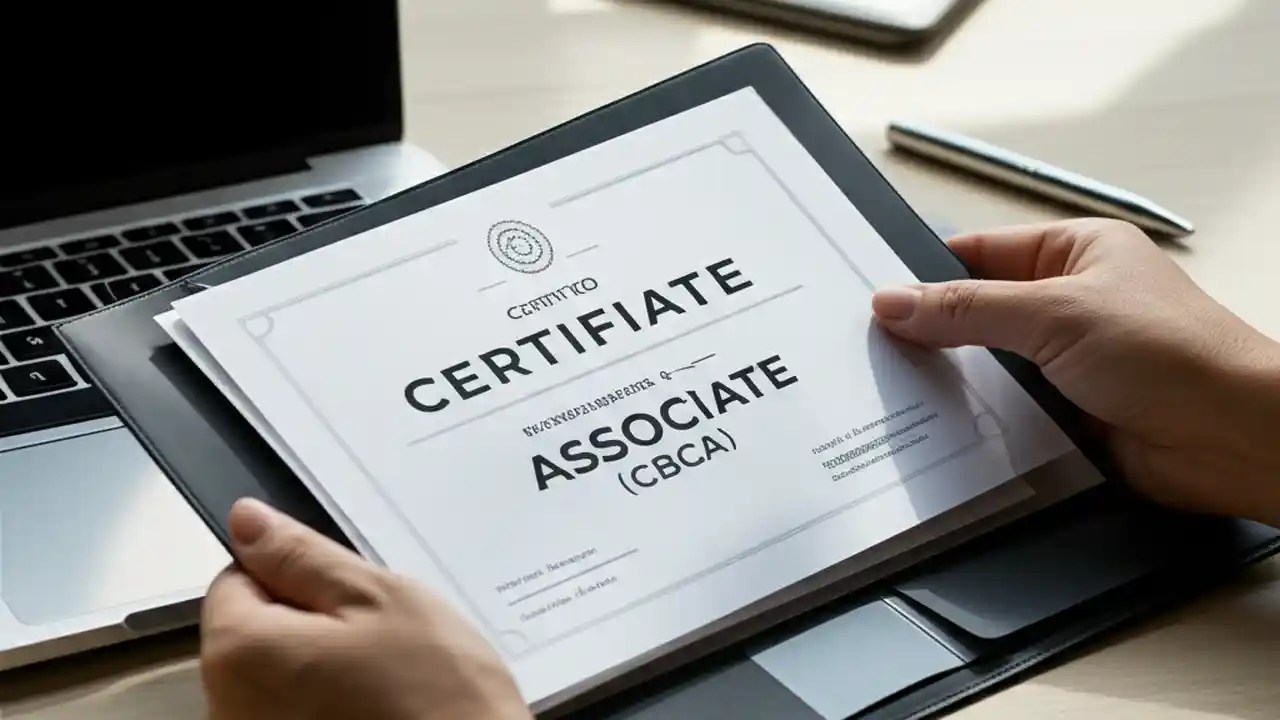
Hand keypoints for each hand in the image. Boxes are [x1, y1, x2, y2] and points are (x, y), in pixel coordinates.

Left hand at [200, 498, 531, 719]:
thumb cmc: (436, 700)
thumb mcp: (379, 598)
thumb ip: (303, 556)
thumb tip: (248, 522)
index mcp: (241, 652)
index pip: (238, 578)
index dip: (299, 577)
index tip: (349, 599)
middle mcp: (228, 708)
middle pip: (256, 631)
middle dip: (312, 624)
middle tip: (379, 640)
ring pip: (280, 676)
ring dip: (324, 669)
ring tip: (385, 683)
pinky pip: (299, 713)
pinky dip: (334, 708)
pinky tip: (377, 713)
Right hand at [871, 219, 1279, 524]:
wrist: (1235, 439)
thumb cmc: (1174, 355)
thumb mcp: (1056, 314)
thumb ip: (967, 310)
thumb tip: (894, 301)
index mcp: (1075, 251)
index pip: (978, 251)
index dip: (924, 272)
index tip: (873, 296)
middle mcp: (1069, 301)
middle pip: (976, 311)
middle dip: (931, 331)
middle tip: (872, 347)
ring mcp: (1069, 360)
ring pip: (987, 365)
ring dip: (954, 380)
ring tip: (892, 388)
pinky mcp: (1067, 412)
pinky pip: (1004, 411)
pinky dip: (976, 419)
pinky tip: (937, 428)